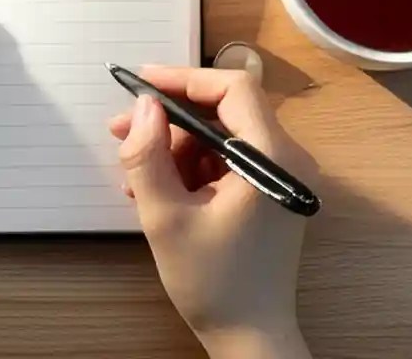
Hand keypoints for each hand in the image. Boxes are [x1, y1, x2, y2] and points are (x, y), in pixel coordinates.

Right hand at [109, 67, 312, 358]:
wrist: (250, 337)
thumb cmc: (215, 284)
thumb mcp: (166, 218)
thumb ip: (148, 156)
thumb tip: (143, 107)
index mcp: (274, 159)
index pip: (234, 90)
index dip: (185, 79)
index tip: (143, 82)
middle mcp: (287, 160)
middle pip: (225, 111)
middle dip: (170, 119)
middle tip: (123, 131)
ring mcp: (280, 176)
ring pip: (221, 136)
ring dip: (175, 148)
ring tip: (135, 176)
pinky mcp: (269, 193)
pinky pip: (226, 161)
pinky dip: (190, 168)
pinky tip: (156, 189)